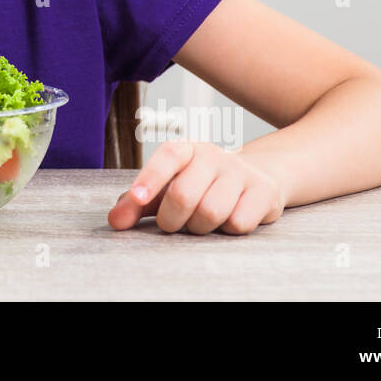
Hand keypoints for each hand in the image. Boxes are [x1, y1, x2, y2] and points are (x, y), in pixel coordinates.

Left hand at [107, 141, 286, 234]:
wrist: (253, 180)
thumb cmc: (200, 186)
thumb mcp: (166, 189)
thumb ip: (138, 204)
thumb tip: (115, 221)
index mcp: (186, 150)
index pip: (167, 156)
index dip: (150, 178)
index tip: (137, 199)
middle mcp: (213, 155)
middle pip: (184, 195)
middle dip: (172, 219)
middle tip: (173, 224)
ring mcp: (241, 172)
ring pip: (211, 212)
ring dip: (200, 228)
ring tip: (201, 222)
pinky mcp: (265, 191)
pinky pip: (239, 223)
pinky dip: (228, 230)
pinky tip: (229, 220)